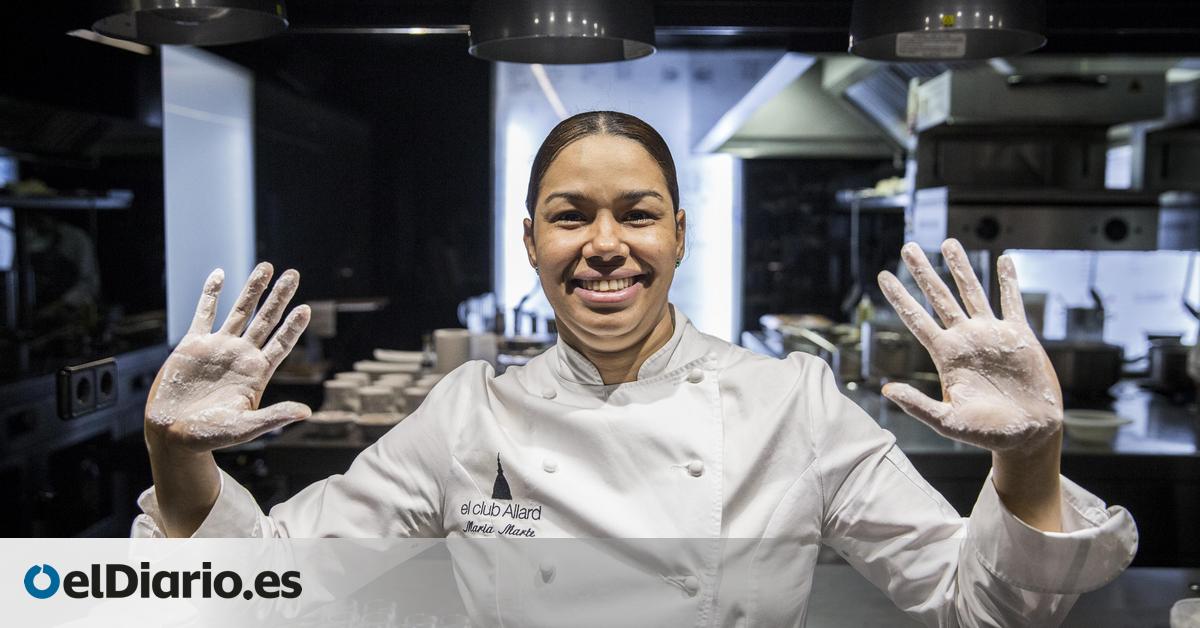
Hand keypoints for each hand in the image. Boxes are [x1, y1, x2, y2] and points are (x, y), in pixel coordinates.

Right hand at [145, 262, 311, 453]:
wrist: (172, 435)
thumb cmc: (210, 436)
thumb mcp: (246, 427)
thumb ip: (274, 416)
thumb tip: (306, 412)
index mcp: (256, 373)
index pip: (281, 343)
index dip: (293, 326)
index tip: (306, 308)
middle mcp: (241, 356)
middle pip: (266, 320)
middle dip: (279, 297)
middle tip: (294, 274)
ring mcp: (218, 348)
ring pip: (239, 312)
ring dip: (252, 289)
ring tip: (266, 267)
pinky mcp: (192, 345)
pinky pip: (203, 314)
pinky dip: (210, 294)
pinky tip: (219, 275)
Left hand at [876, 239, 1062, 451]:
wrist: (1028, 434)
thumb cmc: (987, 432)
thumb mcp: (947, 421)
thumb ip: (917, 405)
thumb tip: (886, 389)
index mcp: (946, 356)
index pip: (916, 319)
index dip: (899, 297)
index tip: (882, 275)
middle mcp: (965, 339)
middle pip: (938, 297)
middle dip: (923, 272)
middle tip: (908, 247)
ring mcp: (991, 335)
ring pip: (971, 292)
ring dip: (960, 268)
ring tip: (948, 242)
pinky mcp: (1019, 337)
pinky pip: (1013, 303)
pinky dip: (1009, 281)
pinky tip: (1004, 260)